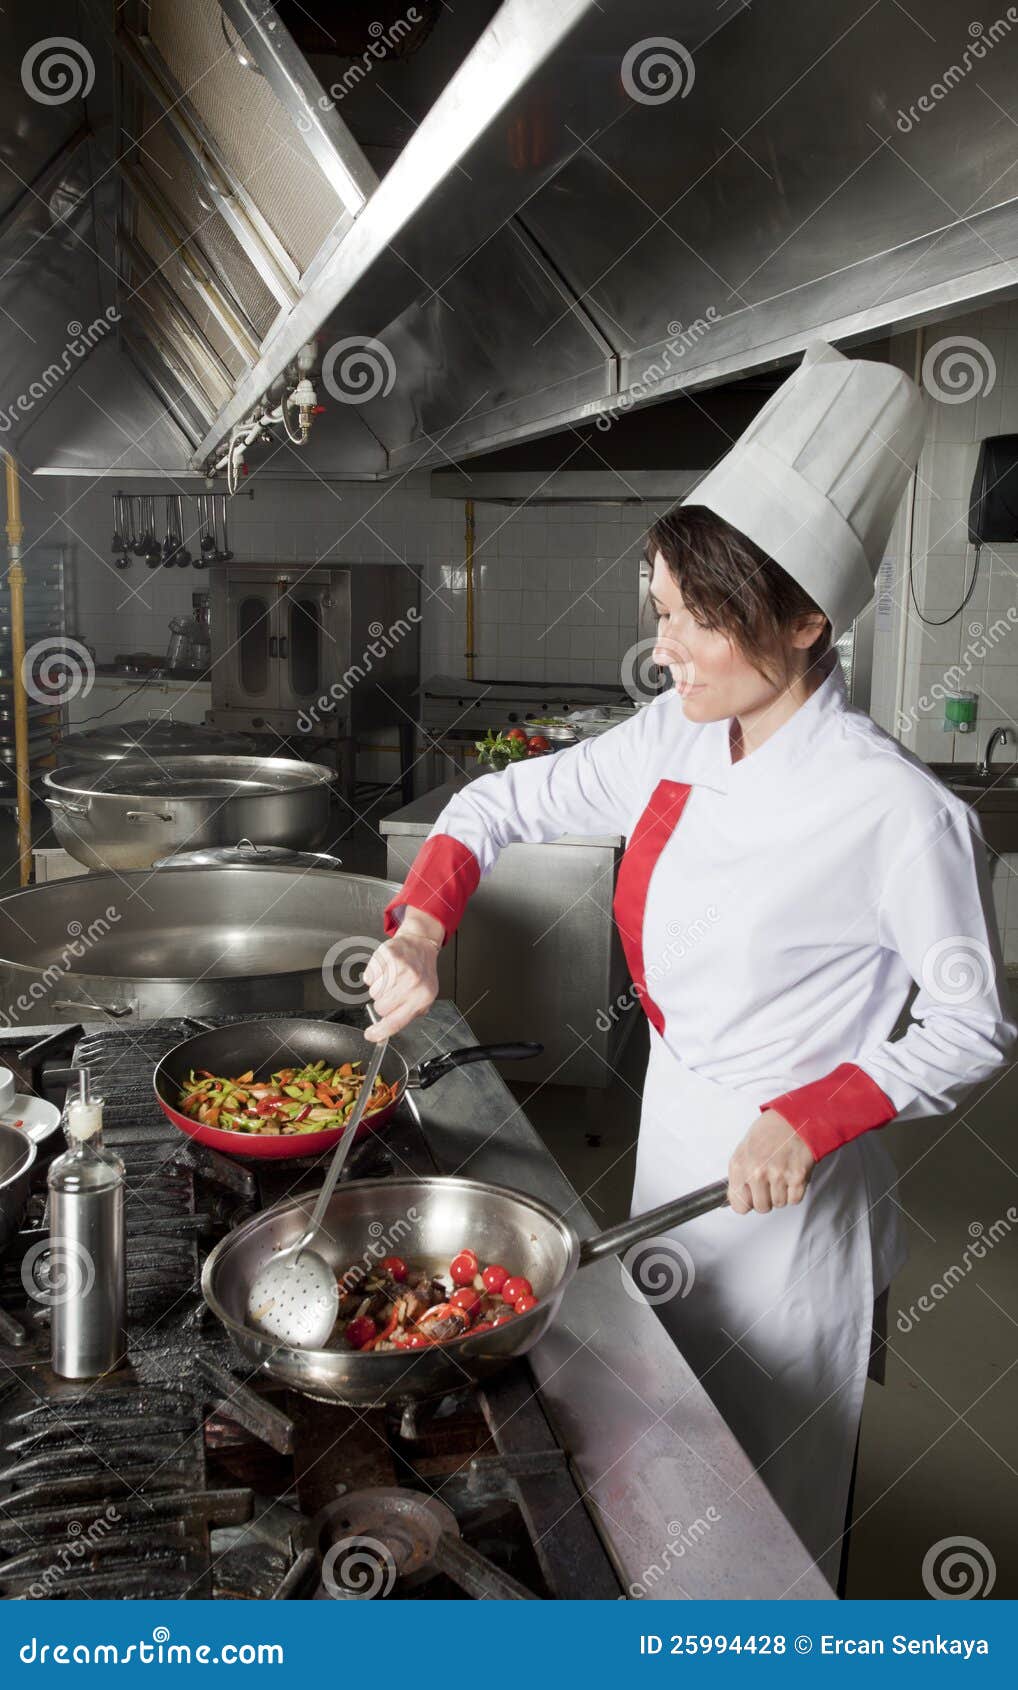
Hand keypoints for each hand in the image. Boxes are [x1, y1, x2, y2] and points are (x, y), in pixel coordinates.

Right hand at [362, 910, 442, 1040]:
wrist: (420, 945)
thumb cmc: (421, 973)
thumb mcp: (424, 997)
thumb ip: (407, 1014)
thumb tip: (385, 1031)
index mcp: (423, 997)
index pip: (396, 1021)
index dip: (380, 1032)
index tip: (371, 1035)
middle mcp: (413, 983)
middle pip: (380, 1008)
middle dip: (382, 1004)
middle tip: (392, 994)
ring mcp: (400, 968)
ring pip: (374, 993)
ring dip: (379, 989)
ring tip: (391, 979)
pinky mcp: (387, 956)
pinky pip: (369, 977)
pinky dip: (374, 976)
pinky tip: (386, 970)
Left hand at [726, 1109, 815, 1214]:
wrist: (793, 1118)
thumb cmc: (769, 1132)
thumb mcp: (743, 1149)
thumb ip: (739, 1175)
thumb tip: (737, 1199)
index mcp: (740, 1165)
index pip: (739, 1204)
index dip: (747, 1203)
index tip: (752, 1197)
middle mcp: (757, 1172)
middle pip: (761, 1207)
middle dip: (766, 1199)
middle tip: (770, 1183)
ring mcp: (778, 1175)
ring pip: (779, 1204)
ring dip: (782, 1193)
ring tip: (782, 1174)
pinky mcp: (797, 1176)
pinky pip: (795, 1200)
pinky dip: (795, 1191)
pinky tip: (792, 1175)